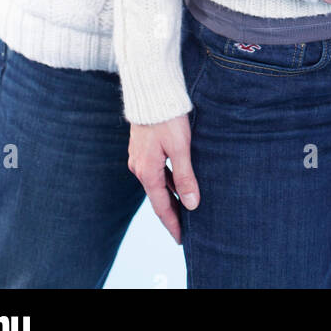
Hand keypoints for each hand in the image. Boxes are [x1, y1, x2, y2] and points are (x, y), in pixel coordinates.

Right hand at [127, 116, 199, 243]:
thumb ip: (185, 177)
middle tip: (185, 230)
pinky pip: (156, 171)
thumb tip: (192, 205)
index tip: (181, 240)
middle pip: (158, 197)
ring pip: (157, 184)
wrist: (151, 90)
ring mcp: (139, 157)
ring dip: (170, 197)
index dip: (173, 225)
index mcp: (147, 172)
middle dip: (172, 214)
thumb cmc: (167, 117)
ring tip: (185, 209)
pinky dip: (167, 181)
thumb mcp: (180, 147)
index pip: (162, 207)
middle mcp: (139, 167)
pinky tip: (178, 182)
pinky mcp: (142, 147)